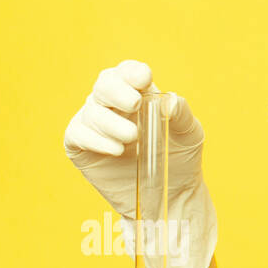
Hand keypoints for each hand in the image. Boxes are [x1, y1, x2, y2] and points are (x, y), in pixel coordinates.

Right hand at [64, 58, 217, 267]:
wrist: (172, 195)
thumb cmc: (180, 157)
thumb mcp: (189, 134)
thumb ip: (181, 114)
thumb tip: (170, 101)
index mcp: (137, 93)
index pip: (128, 73)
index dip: (132, 73)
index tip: (143, 78)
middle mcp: (112, 104)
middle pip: (105, 84)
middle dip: (117, 91)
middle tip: (134, 104)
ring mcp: (94, 123)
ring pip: (92, 111)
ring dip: (111, 122)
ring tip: (132, 138)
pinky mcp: (81, 146)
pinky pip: (78, 134)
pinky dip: (95, 139)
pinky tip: (116, 150)